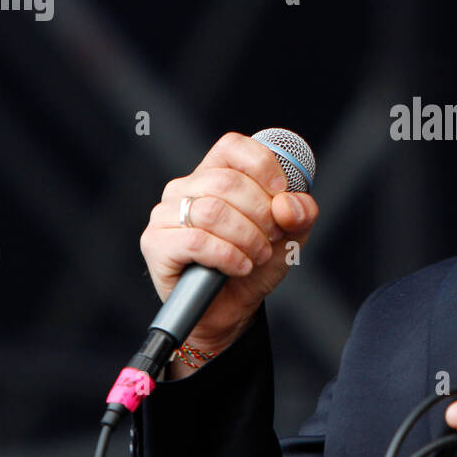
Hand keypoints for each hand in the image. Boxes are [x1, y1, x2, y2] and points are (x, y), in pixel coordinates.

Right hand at [138, 132, 318, 371]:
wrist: (231, 310)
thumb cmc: (254, 265)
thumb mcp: (290, 236)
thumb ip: (300, 213)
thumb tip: (288, 203)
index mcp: (214, 173)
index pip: (233, 146)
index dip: (262, 166)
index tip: (281, 194)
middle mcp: (185, 188)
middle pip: (227, 181)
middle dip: (261, 213)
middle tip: (272, 237)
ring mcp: (166, 215)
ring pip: (213, 211)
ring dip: (247, 238)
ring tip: (257, 255)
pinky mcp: (156, 244)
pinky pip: (196, 241)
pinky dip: (228, 256)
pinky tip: (240, 267)